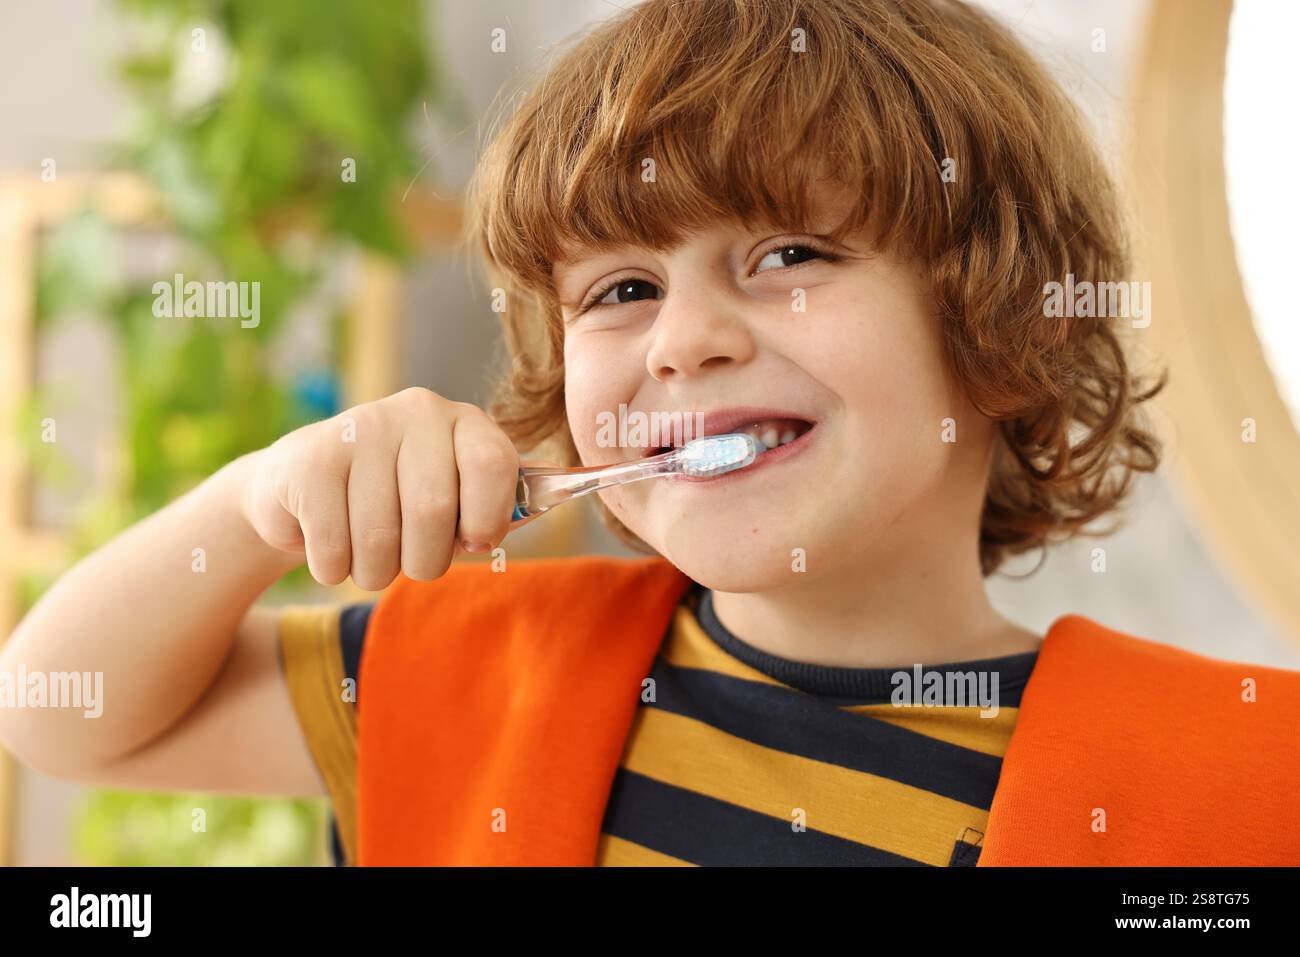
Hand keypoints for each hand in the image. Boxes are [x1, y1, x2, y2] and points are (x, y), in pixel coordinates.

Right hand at [239, 387, 520, 588]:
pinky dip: (334, 567)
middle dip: (425, 560)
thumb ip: (494, 508)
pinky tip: (332, 542)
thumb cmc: (398, 502)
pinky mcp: (310, 461)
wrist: (305, 487)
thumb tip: (529, 516)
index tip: (475, 540)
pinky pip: (333, 549)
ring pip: (379, 540)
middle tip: (412, 559)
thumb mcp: (454, 497)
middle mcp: (415, 413)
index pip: (493, 464)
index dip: (487, 518)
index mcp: (463, 422)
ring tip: (369, 551)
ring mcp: (359, 429)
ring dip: (375, 571)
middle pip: (433, 511)